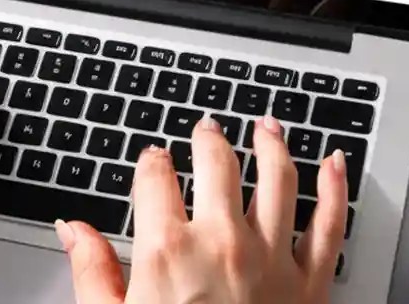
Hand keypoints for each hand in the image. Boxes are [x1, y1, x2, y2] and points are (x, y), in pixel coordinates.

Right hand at [56, 115, 348, 303]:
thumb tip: (72, 230)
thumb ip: (92, 271)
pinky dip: (336, 188)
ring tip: (266, 126)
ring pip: (278, 179)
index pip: (156, 179)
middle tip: (207, 128)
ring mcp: (272, 259)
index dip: (152, 161)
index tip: (153, 158)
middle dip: (209, 138)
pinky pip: (331, 224)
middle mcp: (223, 243)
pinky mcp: (311, 283)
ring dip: (272, 143)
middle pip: (218, 163)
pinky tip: (335, 162)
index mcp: (168, 251)